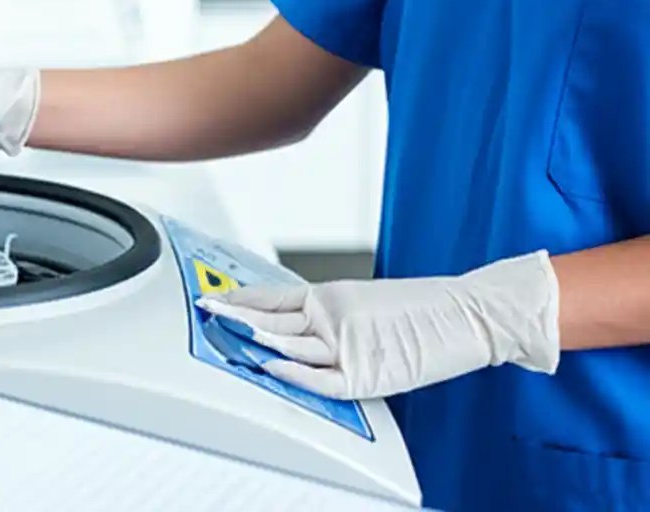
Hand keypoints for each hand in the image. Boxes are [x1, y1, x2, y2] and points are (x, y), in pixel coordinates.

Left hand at [196, 251, 560, 399]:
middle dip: (235, 317)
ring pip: (288, 344)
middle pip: (271, 317)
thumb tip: (296, 331)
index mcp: (331, 296)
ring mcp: (346, 343)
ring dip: (254, 341)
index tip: (215, 298)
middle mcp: (332, 315)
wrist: (470, 313)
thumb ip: (331, 318)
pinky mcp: (364, 373)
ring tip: (223, 335)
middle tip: (206, 312)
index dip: (242, 298)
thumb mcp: (367, 304)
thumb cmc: (426, 311)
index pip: (273, 297)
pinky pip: (319, 378)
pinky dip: (292, 374)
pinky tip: (267, 368)